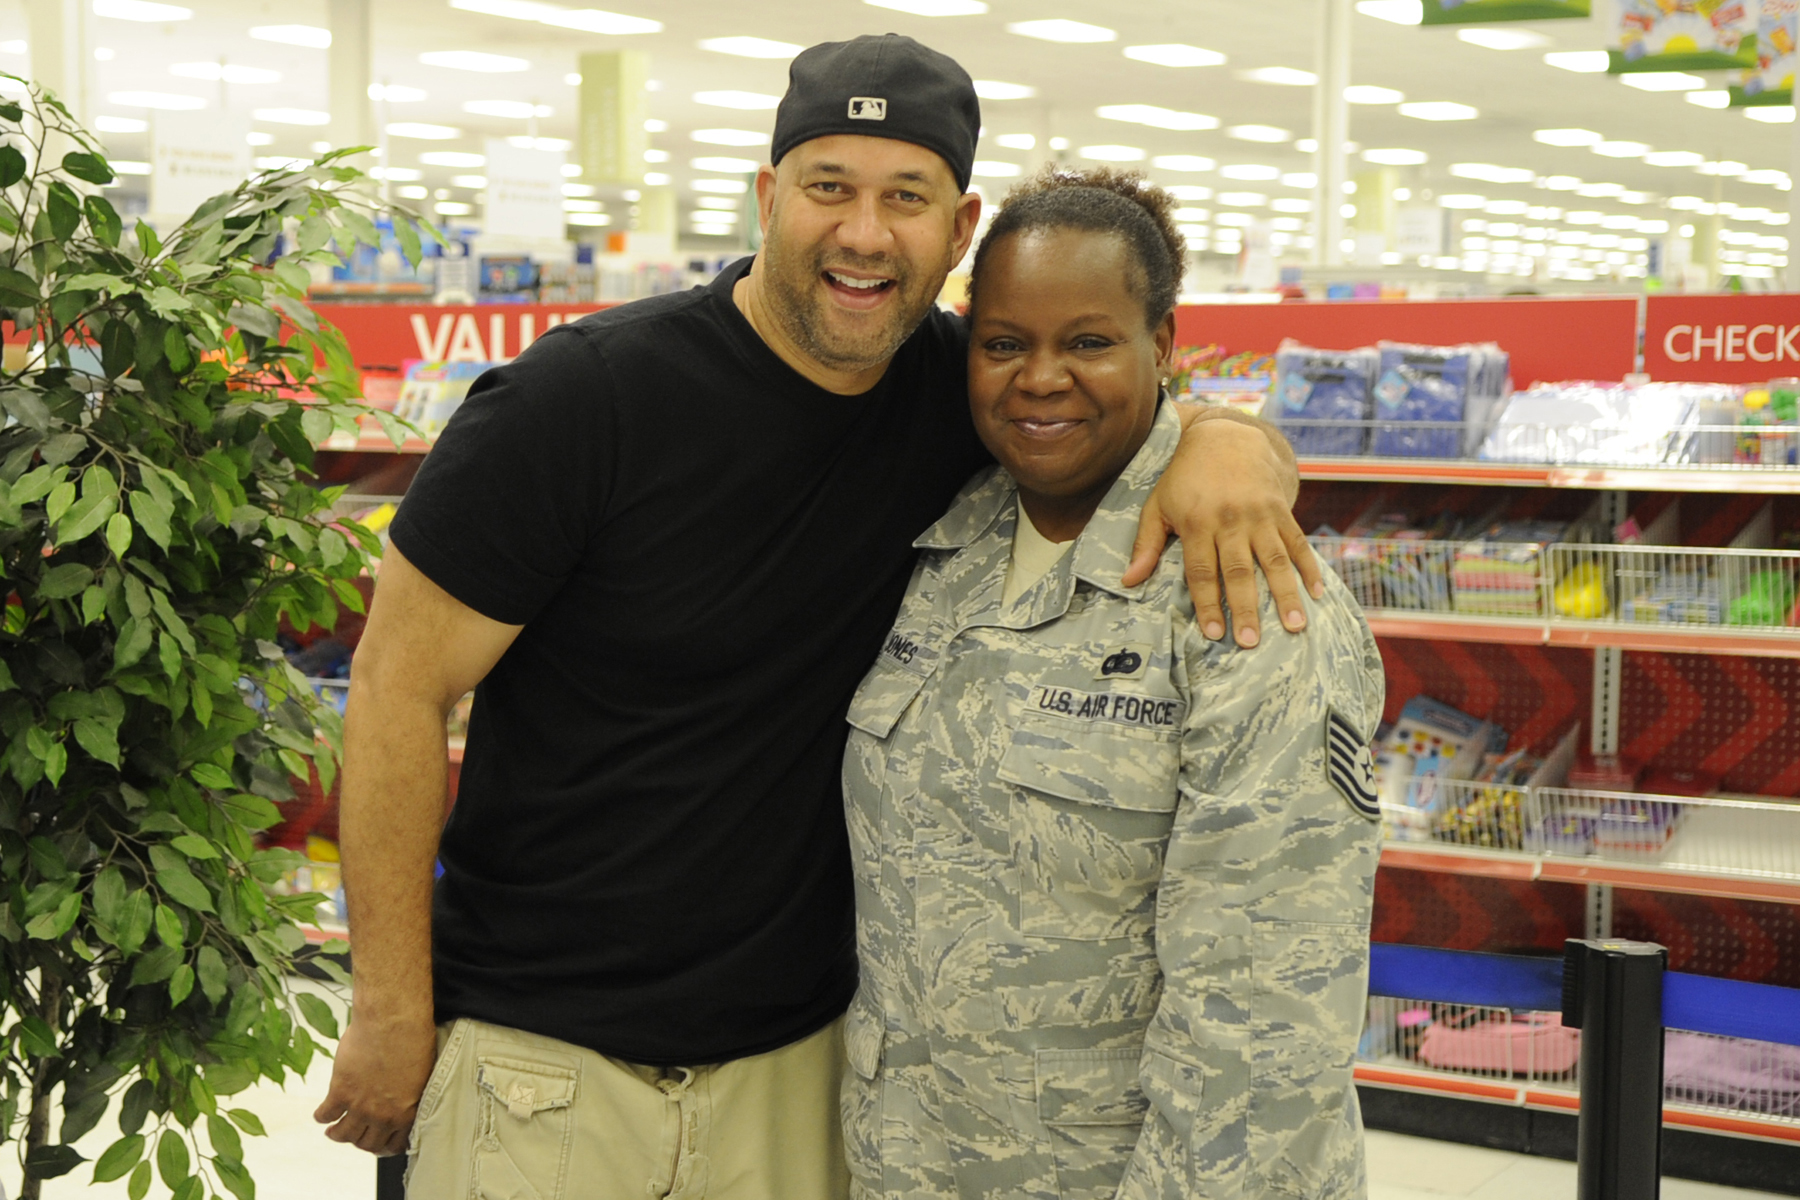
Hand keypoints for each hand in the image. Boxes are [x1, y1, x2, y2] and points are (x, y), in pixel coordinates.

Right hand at [314, 1009, 437, 1155]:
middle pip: (366, 1143)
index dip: (383, 1145)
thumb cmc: (414, 1039)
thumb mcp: (422, 1075)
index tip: (378, 1142)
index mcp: (407, 1112)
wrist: (393, 1020)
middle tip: (355, 1136)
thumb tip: (402, 1100)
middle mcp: (383, 1116)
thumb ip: (409, 1096)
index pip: (393, 1144)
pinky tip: (321, 1114)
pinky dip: (321, 1117)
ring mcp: (359, 1106)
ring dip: (337, 1134)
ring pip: (344, 1134)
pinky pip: (326, 1114)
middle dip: (360, 1141)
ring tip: (333, 1131)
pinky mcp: (340, 1091)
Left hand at [1124, 416, 1321, 646]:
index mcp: (1196, 522)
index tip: (1213, 634)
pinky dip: (1309, 568)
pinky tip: (1317, 594)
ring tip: (1294, 626)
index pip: (1201, 571)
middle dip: (1245, 608)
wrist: (1225, 436)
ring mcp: (1259, 515)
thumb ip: (1147, 544)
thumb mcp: (1157, 504)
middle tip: (1251, 642)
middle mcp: (1230, 520)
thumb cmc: (1184, 477)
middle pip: (1238, 571)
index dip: (1207, 603)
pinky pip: (1297, 542)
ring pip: (1274, 560)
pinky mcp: (1280, 509)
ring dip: (1285, 595)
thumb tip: (1128, 581)